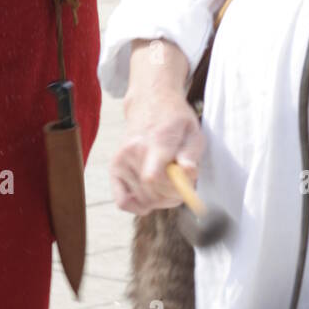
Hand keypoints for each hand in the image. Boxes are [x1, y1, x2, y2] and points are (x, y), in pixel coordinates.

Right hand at [110, 40, 203, 215]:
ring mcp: (121, 159)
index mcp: (156, 141)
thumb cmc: (175, 120)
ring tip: (169, 186)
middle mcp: (134, 150)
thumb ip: (191, 155)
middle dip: (172, 198)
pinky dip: (137, 206)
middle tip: (183, 188)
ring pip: (142, 200)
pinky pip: (122, 201)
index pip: (153, 178)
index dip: (172, 191)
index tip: (186, 186)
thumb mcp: (193, 132)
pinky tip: (150, 197)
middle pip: (151, 193)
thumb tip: (188, 173)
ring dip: (160, 201)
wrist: (150, 101)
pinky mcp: (115, 166)